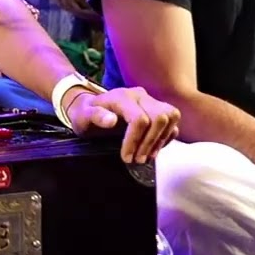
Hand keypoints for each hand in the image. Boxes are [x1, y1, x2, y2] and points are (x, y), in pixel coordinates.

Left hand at [64, 86, 178, 163]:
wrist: (89, 108)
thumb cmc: (85, 114)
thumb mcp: (82, 117)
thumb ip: (95, 116)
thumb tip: (111, 120)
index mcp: (121, 97)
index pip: (140, 119)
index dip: (135, 141)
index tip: (126, 157)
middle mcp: (139, 95)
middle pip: (159, 117)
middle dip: (150, 142)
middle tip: (137, 159)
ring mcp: (149, 100)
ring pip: (170, 116)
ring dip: (161, 139)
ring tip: (146, 155)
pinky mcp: (156, 108)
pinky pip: (172, 120)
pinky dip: (166, 136)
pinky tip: (153, 148)